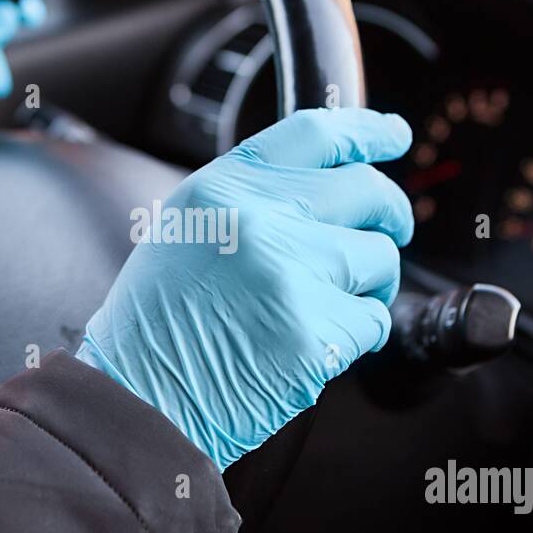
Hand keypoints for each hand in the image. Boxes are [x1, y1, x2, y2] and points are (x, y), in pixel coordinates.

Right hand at [76, 108, 413, 469]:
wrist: (139, 401)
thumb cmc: (158, 327)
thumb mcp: (187, 234)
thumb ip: (251, 202)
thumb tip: (323, 187)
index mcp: (223, 189)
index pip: (316, 135)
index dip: (367, 130)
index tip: (393, 137)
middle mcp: (258, 220)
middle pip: (365, 191)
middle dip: (389, 214)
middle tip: (388, 232)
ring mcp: (290, 275)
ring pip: (379, 258)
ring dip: (370, 284)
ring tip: (332, 307)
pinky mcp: (315, 333)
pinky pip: (372, 322)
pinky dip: (356, 337)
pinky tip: (315, 346)